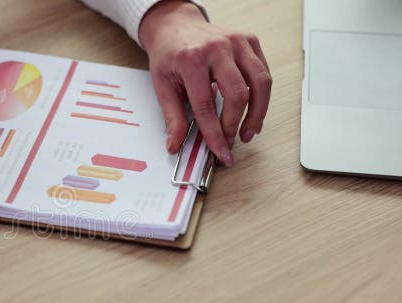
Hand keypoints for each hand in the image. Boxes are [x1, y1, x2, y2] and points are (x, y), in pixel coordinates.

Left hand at [139, 0, 271, 165]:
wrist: (175, 25)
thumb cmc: (169, 54)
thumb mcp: (162, 85)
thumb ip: (172, 116)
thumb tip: (175, 145)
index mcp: (192, 59)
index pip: (206, 105)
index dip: (215, 134)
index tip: (221, 152)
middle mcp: (217, 48)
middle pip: (238, 94)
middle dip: (236, 125)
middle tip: (231, 142)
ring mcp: (237, 42)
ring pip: (260, 83)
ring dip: (257, 114)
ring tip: (248, 132)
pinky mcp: (250, 41)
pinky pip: (264, 73)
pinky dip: (262, 97)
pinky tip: (253, 113)